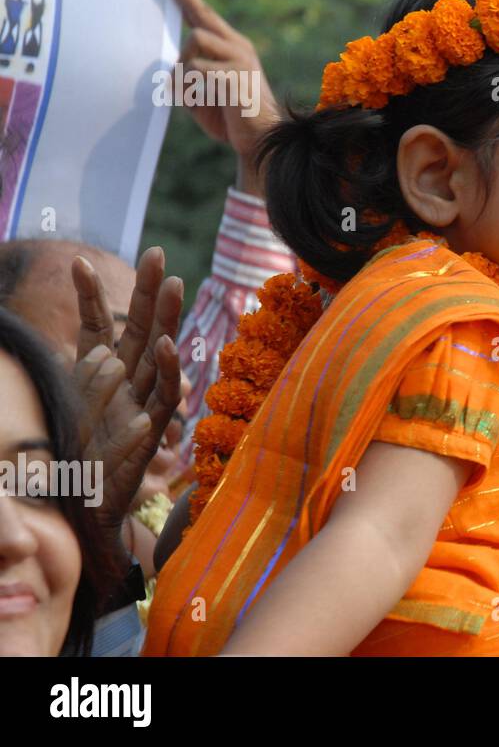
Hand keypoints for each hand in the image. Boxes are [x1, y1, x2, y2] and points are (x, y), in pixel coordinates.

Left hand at [71, 248, 182, 562]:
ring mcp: (141, 404)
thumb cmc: (68, 466)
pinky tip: (167, 346)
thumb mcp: (56, 413)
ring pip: (159, 353)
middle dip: (149, 291)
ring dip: (167, 318)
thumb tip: (72, 351)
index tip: (78, 264)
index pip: (97, 327)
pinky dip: (167, 372)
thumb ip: (64, 381)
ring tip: (174, 283)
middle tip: (159, 253)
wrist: (82, 513)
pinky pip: (163, 397)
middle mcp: (124, 383)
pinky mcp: (152, 431)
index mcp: (97, 375)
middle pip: (139, 329)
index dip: (90, 297)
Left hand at [161, 0, 281, 196]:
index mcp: (235, 48)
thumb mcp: (206, 92)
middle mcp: (239, 47)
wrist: (260, 141)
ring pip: (194, 42)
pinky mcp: (235, 73)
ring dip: (184, 66)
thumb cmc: (231, 119)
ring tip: (194, 92)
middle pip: (202, 15)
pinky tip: (202, 102)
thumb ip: (191, 75)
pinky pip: (194, 69)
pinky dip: (188, 86)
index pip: (206, 16)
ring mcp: (240, 58)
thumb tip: (168, 69)